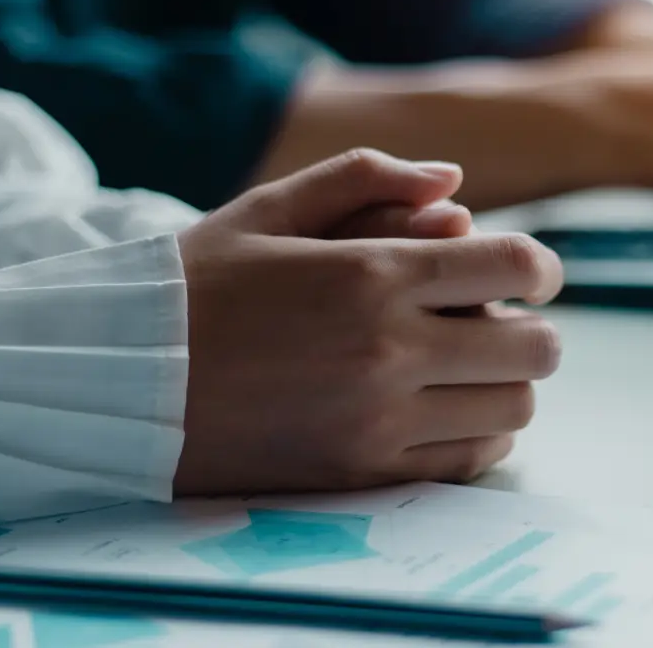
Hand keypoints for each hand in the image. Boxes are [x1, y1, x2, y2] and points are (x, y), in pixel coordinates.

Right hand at [174, 149, 564, 493]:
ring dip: (506, 385)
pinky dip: (477, 436)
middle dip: (531, 329)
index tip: (528, 274)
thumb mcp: (267, 211)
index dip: (541, 268)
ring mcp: (379, 418)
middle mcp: (388, 349)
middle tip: (498, 322)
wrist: (111, 381)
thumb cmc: (192, 287)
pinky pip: (469, 461)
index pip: (517, 268)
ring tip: (467, 369)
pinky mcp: (361, 471)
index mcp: (372, 274)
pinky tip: (444, 412)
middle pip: (535, 347)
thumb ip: (365, 179)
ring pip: (513, 409)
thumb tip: (452, 180)